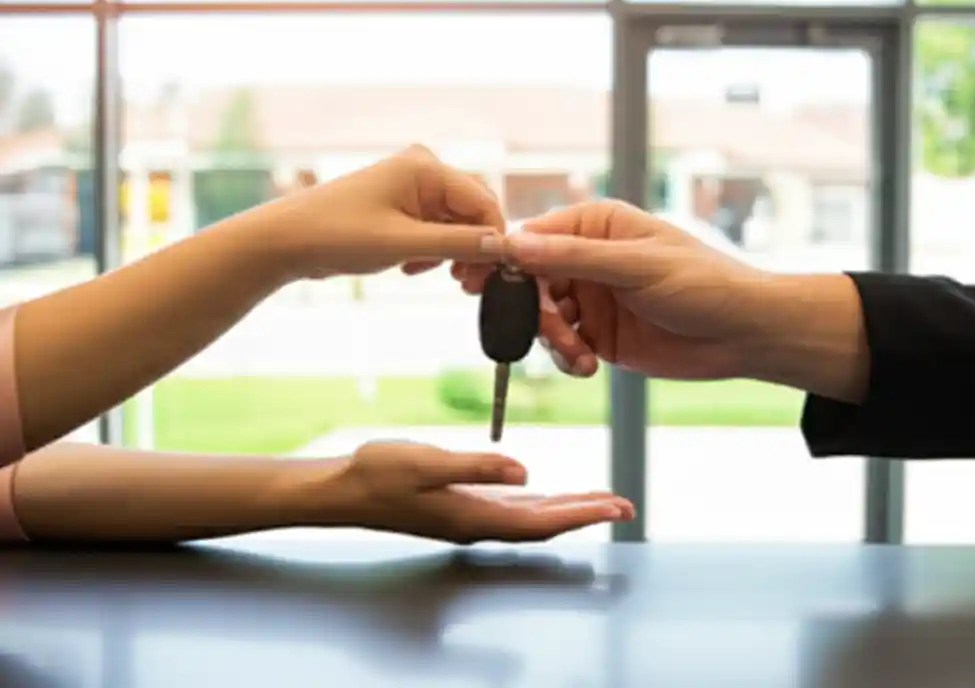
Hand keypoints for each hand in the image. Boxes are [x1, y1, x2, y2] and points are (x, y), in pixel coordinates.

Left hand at [255, 144, 505, 280]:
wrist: (285, 242)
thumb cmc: (337, 235)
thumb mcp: (403, 244)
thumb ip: (457, 243)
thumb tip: (502, 247)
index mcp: (426, 167)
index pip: (483, 201)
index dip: (494, 239)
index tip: (493, 275)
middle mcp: (422, 171)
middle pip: (472, 212)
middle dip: (472, 248)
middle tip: (465, 284)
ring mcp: (411, 189)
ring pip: (455, 225)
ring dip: (450, 254)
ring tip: (425, 272)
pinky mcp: (400, 207)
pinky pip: (435, 230)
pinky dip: (431, 252)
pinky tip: (409, 267)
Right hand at [333, 440, 634, 543]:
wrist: (339, 489)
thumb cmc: (377, 473)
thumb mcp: (427, 462)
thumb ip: (478, 467)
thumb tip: (526, 473)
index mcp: (474, 517)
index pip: (543, 521)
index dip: (583, 515)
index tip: (616, 507)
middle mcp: (477, 523)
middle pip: (545, 523)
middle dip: (586, 513)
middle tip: (624, 505)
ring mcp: (467, 516)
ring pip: (530, 517)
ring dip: (567, 508)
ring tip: (599, 500)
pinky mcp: (458, 505)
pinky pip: (511, 509)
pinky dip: (538, 502)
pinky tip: (545, 493)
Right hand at [454, 201, 868, 402]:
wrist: (745, 335)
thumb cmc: (704, 284)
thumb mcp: (637, 267)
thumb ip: (575, 258)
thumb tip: (515, 244)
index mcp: (597, 226)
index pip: (533, 237)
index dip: (503, 260)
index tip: (476, 283)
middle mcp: (589, 259)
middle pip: (530, 281)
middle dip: (532, 310)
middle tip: (552, 332)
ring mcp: (593, 299)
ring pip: (542, 318)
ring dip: (552, 340)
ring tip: (580, 357)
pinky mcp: (600, 336)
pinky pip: (563, 347)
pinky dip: (566, 359)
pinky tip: (587, 367)